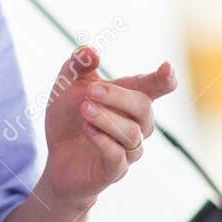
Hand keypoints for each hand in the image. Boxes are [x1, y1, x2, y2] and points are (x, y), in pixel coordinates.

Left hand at [40, 45, 177, 209]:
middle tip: (90, 91)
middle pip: (144, 107)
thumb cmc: (69, 118)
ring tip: (84, 109)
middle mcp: (136, 124)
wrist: (56, 158)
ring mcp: (127, 149)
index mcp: (129, 99)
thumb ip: (78, 65)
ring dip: (106, 119)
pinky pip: (118, 156)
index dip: (165, 79)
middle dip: (118, 97)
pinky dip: (103, 141)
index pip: (157, 87)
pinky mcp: (113, 170)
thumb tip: (91, 51)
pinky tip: (87, 130)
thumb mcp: (66, 85)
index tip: (166, 68)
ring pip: (132, 133)